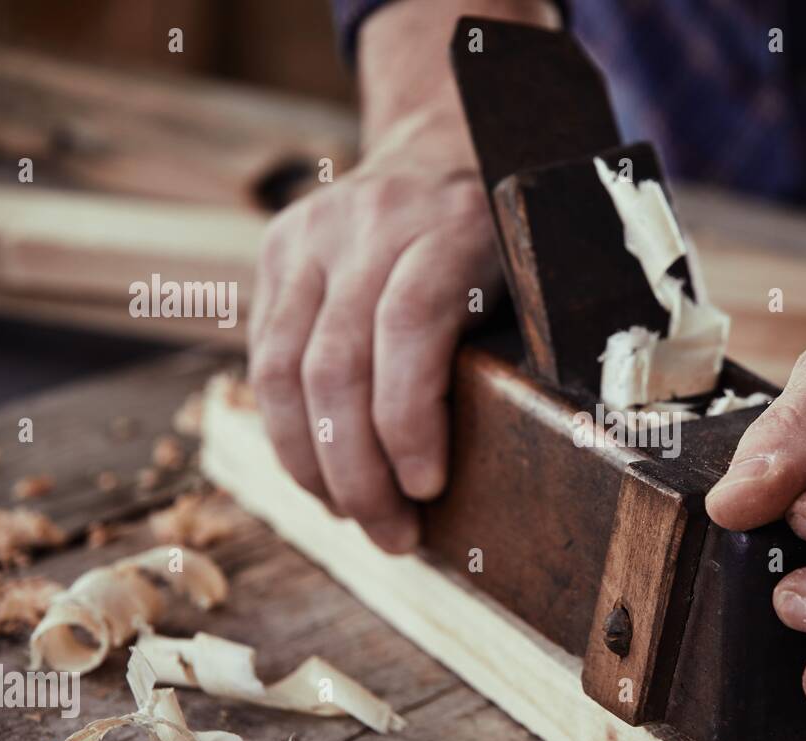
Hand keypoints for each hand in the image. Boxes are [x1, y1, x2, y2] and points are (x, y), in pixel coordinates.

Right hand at [248, 109, 497, 552]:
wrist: (446, 139)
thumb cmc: (511, 234)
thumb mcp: (540, 270)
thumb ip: (528, 340)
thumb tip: (524, 464)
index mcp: (452, 224)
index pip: (409, 329)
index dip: (409, 422)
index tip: (429, 490)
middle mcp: (371, 222)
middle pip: (335, 366)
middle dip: (358, 473)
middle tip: (393, 536)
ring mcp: (313, 233)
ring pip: (282, 369)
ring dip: (311, 464)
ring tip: (352, 517)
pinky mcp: (277, 249)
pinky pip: (264, 355)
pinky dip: (288, 428)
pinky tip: (320, 472)